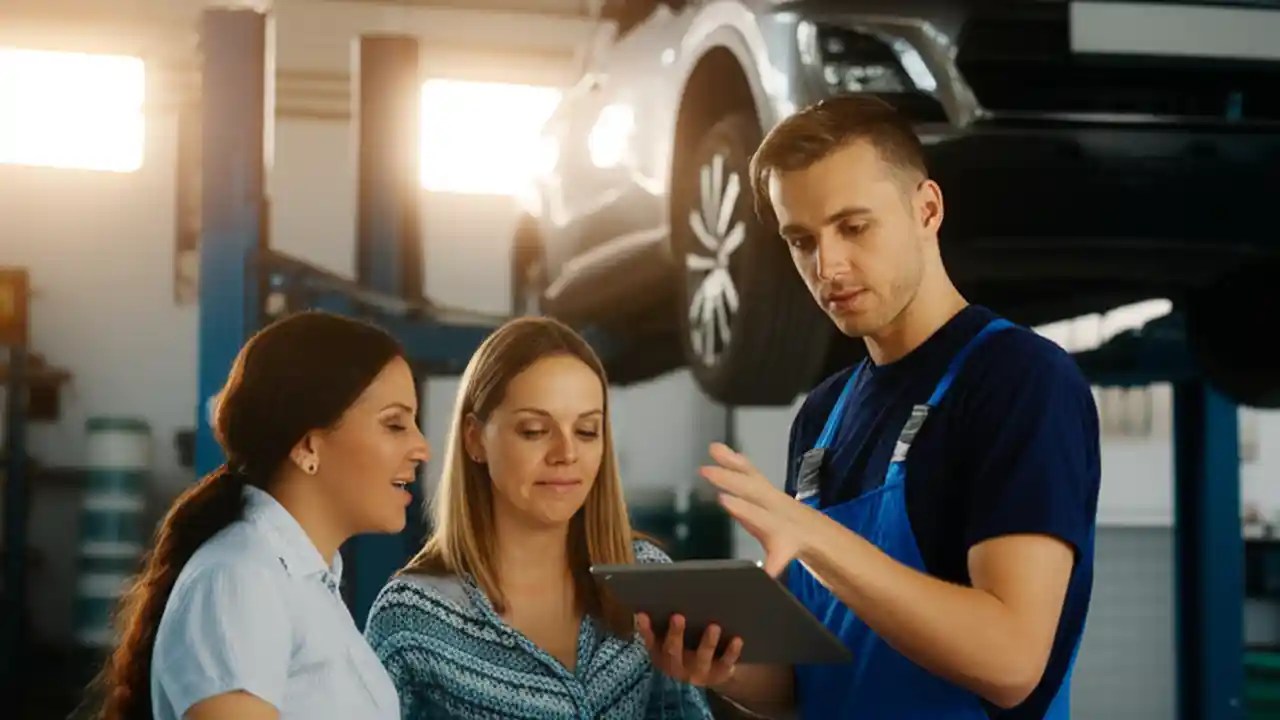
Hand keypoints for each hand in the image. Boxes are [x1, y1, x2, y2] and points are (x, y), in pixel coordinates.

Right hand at [636, 612, 742, 686]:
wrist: (709, 672)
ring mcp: (698, 673)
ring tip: (714, 627)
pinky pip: (725, 664)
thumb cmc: (685, 647)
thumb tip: (648, 604)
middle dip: (675, 634)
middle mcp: (677, 667)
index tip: (642, 614)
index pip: (650, 641)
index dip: (645, 629)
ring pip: (701, 658)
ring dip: (707, 643)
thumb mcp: (668, 640)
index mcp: (661, 654)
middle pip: (673, 651)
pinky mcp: (718, 674)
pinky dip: (731, 652)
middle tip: (677, 616)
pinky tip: (737, 639)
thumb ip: (658, 625)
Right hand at [700, 442, 813, 576]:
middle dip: (730, 481)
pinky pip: (749, 471)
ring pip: (751, 477)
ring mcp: (770, 494)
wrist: (815, 534)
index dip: (742, 509)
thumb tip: (762, 578)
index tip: (723, 499)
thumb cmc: (792, 547)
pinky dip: (735, 460)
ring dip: (731, 464)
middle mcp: (775, 507)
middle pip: (752, 491)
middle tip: (707, 471)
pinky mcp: (765, 487)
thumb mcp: (783, 561)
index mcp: (779, 529)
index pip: (759, 518)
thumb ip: (773, 565)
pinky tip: (719, 449)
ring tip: (714, 450)